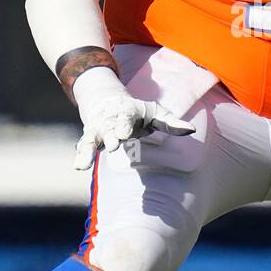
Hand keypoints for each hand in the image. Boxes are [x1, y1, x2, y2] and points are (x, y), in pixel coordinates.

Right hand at [72, 66, 193, 169]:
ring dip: (88, 150)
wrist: (108, 103)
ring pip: (91, 139)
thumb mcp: (156, 113)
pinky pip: (83, 147)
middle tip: (111, 145)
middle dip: (109, 136)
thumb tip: (191, 130)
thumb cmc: (138, 112)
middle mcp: (110, 121)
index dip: (125, 125)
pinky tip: (78, 167)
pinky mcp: (90, 138)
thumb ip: (171, 123)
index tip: (124, 134)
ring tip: (83, 165)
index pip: (125, 118)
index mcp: (126, 112)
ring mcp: (97, 130)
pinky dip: (81, 156)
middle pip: (108, 128)